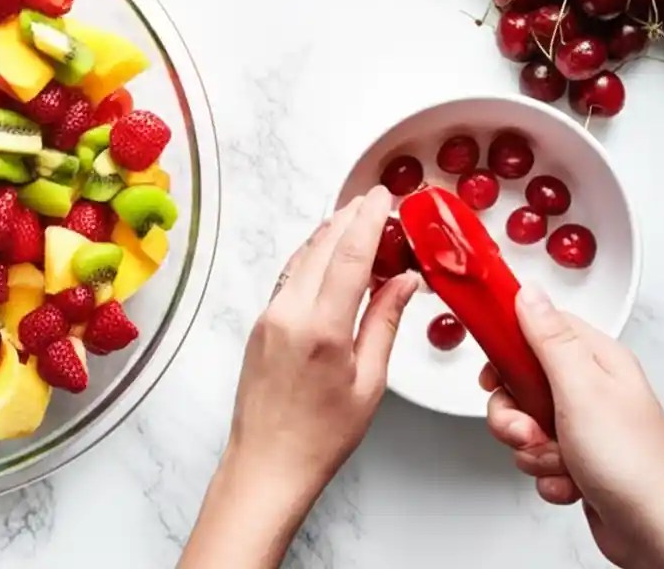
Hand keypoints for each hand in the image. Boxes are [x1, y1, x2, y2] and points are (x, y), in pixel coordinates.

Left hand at [180, 186, 418, 568]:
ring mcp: (268, 317)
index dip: (368, 219)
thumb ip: (385, 323)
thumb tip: (403, 281)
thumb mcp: (370, 383)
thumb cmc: (320, 437)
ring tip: (358, 222)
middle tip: (377, 204)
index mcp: (321, 329)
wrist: (266, 465)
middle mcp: (288, 314)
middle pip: (322, 247)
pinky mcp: (259, 325)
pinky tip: (329, 259)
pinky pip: (288, 278)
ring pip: (302, 258)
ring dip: (329, 235)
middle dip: (350, 218)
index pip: (349, 255)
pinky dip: (312, 259)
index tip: (384, 197)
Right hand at [483, 287, 663, 568]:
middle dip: (514, 413)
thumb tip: (529, 293)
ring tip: (558, 461)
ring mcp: (584, 425)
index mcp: (597, 360)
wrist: (655, 531)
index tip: (494, 371)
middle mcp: (591, 389)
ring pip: (525, 423)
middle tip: (529, 429)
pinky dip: (546, 473)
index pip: (540, 327)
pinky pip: (537, 457)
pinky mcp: (577, 458)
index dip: (508, 346)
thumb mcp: (582, 389)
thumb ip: (550, 338)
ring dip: (531, 449)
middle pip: (522, 381)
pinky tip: (570, 482)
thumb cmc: (634, 463)